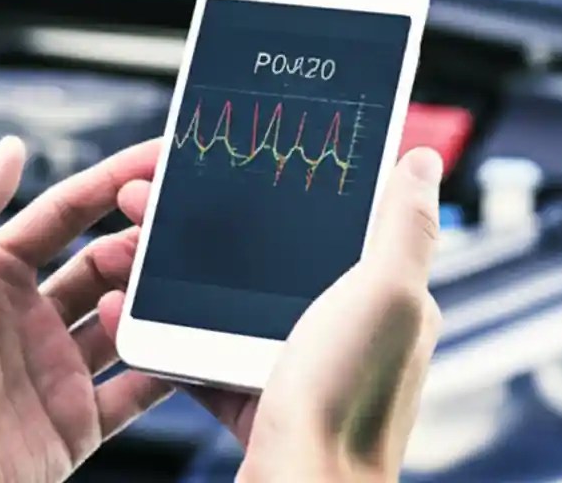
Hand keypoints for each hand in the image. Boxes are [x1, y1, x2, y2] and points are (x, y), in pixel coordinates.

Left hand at [0, 137, 173, 481]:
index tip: (158, 159)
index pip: (62, 214)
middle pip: (100, 264)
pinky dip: (166, 367)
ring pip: (124, 320)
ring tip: (184, 281)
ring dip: (154, 298)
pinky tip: (190, 344)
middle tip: (178, 227)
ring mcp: (52, 372)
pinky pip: (135, 389)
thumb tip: (10, 147)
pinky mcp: (75, 424)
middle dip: (139, 239)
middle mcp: (23, 319)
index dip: (110, 183)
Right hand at [98, 147, 444, 481]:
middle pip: (275, 258)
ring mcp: (300, 365)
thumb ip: (405, 226)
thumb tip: (424, 162)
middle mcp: (347, 330)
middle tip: (160, 198)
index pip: (341, 220)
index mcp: (386, 298)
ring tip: (138, 247)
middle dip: (217, 225)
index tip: (239, 159)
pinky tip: (137, 314)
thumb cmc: (347, 403)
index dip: (288, 184)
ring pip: (236, 303)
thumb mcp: (385, 295)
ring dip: (184, 274)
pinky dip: (173, 335)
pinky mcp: (258, 397)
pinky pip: (211, 355)